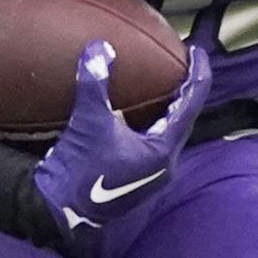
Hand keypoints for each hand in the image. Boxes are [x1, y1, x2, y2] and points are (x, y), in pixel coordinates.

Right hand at [29, 42, 211, 255]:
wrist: (60, 210)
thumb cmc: (79, 170)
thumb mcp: (88, 122)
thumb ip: (95, 83)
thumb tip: (100, 47)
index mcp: (163, 149)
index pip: (191, 103)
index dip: (197, 73)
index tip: (197, 50)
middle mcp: (166, 162)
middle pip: (184, 116)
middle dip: (185, 88)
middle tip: (181, 61)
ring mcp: (153, 171)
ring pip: (169, 129)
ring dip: (168, 105)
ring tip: (165, 79)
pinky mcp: (138, 174)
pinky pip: (153, 139)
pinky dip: (152, 119)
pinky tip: (139, 108)